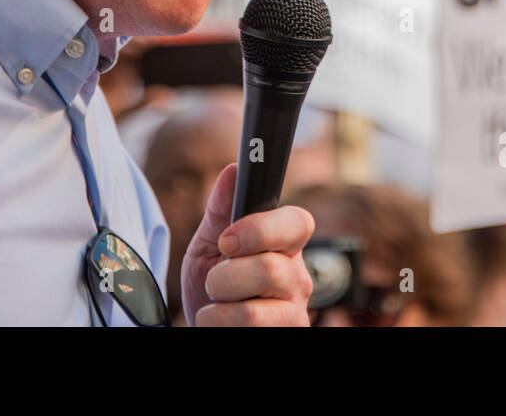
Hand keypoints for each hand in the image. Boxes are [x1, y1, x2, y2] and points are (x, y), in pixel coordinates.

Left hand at [181, 162, 315, 325]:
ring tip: (215, 306)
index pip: (297, 222)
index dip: (260, 229)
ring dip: (219, 306)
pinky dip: (219, 324)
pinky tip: (219, 323)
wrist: (207, 325)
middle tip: (214, 282)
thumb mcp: (208, 246)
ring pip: (255, 308)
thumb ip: (221, 211)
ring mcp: (296, 311)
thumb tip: (233, 171)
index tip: (226, 240)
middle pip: (269, 269)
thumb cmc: (212, 286)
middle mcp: (298, 276)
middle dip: (225, 277)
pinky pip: (250, 328)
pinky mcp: (290, 333)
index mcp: (284, 244)